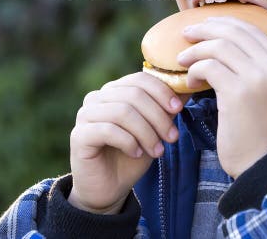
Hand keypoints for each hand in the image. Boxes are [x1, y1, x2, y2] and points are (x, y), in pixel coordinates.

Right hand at [68, 72, 186, 213]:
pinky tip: (137, 153)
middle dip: (158, 116)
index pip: (140, 79)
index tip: (178, 109)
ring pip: (122, 112)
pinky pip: (108, 130)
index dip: (162, 92)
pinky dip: (128, 142)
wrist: (109, 188)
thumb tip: (188, 87)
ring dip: (146, 132)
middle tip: (172, 137)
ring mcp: (85, 115)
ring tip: (158, 151)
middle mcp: (97, 97)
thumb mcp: (155, 129)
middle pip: (134, 94)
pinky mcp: (79, 135)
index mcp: (114, 90)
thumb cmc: (133, 155)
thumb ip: (166, 108)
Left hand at [178, 16, 266, 178]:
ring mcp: (257, 79)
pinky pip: (209, 67)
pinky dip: (194, 70)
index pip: (251, 29)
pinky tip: (189, 82)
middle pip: (234, 32)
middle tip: (186, 34)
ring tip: (182, 60)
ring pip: (219, 46)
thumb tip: (220, 41)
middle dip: (206, 29)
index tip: (205, 25)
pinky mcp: (238, 92)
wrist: (260, 163)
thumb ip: (251, 67)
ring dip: (195, 51)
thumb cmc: (255, 129)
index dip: (224, 23)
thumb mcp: (262, 91)